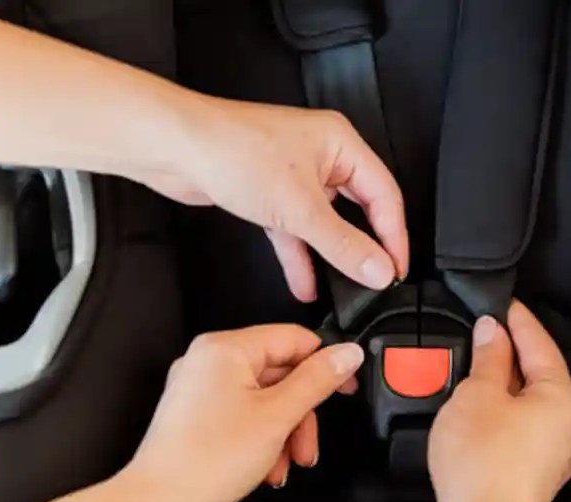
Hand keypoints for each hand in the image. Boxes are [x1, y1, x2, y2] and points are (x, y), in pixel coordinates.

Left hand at [120, 326, 364, 501]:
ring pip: (263, 400)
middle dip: (301, 414)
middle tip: (309, 443)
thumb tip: (346, 354)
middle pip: (279, 373)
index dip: (325, 363)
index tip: (345, 385)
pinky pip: (243, 417)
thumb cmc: (206, 461)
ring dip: (284, 433)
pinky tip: (266, 469)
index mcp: (224, 348)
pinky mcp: (196, 417)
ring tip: (287, 464)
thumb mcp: (278, 416)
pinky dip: (261, 440)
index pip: (292, 338)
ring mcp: (199, 390)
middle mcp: (207, 362)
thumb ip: (317, 381)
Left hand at [131, 92, 408, 302]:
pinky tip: (304, 281)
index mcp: (340, 143)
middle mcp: (321, 154)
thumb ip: (344, 245)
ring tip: (343, 289)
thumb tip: (377, 268)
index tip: (394, 270)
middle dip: (363, 247)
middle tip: (374, 279)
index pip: (385, 195)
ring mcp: (294, 173)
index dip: (393, 236)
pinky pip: (295, 228)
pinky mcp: (268, 191)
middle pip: (358, 208)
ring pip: (324, 222)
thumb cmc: (232, 150)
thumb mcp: (300, 209)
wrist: (176, 149)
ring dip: (329, 256)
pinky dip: (299, 254)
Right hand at [428, 302, 570, 501]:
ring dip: (499, 389)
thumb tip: (492, 334)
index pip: (541, 345)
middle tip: (482, 333)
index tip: (502, 305)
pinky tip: (472, 416)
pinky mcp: (529, 477)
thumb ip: (487, 358)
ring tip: (470, 373)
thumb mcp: (477, 394)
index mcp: (565, 400)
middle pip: (538, 377)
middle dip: (508, 355)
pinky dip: (496, 418)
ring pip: (526, 408)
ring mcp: (551, 457)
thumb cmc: (485, 467)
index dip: (518, 321)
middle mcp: (568, 429)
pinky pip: (517, 434)